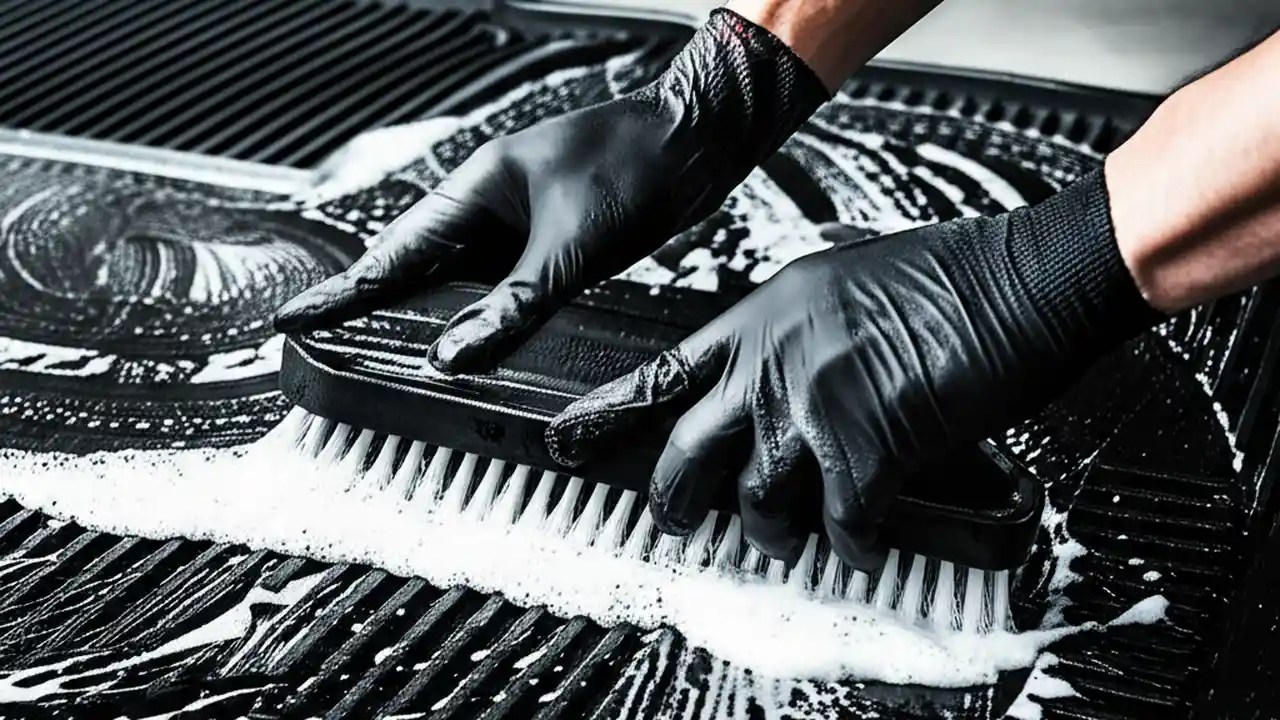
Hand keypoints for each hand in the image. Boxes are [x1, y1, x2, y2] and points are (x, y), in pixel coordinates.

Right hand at [274, 9, 827, 372]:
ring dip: (430, 317)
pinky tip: (472, 344)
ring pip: (460, 282)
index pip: (395, 249)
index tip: (295, 316)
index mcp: (477, 188)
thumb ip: (515, 303)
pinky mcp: (550, 245)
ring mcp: (519, 226)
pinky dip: (483, 319)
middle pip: (418, 267)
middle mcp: (490, 207)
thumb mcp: (571, 243)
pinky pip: (502, 289)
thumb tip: (454, 354)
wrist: (697, 144)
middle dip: (374, 307)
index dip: (344, 289)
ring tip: (385, 357)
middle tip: (330, 345)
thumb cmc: (635, 166)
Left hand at [546, 171, 1161, 567]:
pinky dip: (853, 544)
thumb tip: (773, 369)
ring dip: (772, 531)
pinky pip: (840, 528)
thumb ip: (789, 328)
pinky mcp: (866, 453)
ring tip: (788, 535)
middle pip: (689, 455)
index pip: (659, 376)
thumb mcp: (837, 278)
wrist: (1015, 278)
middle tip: (676, 521)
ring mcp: (812, 412)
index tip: (564, 441)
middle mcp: (770, 368)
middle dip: (676, 501)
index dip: (605, 415)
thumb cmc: (942, 274)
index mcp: (758, 322)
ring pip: (758, 505)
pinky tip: (864, 539)